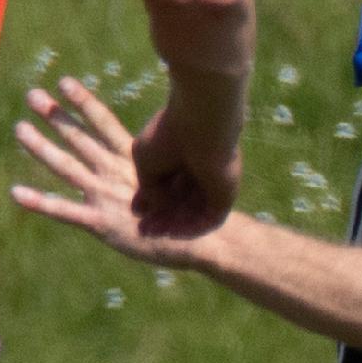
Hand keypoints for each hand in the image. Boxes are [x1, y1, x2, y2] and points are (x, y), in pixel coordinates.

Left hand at [11, 79, 210, 268]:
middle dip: (56, 116)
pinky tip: (15, 193)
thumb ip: (158, 167)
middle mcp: (117, 173)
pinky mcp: (102, 223)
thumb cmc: (194, 213)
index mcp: (134, 162)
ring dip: (41, 147)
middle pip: (81, 139)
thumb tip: (163, 150)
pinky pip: (65, 212)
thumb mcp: (176, 182)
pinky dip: (40, 202)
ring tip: (19, 128)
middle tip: (32, 95)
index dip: (84, 102)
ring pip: (67, 167)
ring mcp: (107, 196)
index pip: (105, 124)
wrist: (207, 242)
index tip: (65, 82)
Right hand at [131, 103, 241, 241]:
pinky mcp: (226, 195)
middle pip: (179, 202)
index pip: (165, 186)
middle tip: (144, 232)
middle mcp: (198, 172)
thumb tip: (152, 209)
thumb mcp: (145, 162)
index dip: (150, 202)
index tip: (135, 215)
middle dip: (161, 218)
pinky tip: (175, 234)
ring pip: (194, 212)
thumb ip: (149, 189)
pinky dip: (193, 228)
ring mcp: (214, 184)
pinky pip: (210, 219)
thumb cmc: (168, 137)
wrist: (200, 127)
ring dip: (175, 226)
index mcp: (180, 157)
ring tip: (157, 235)